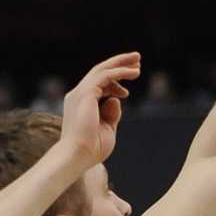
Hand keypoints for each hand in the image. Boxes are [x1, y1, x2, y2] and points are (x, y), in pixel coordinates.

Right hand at [60, 52, 140, 167]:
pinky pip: (106, 75)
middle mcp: (78, 95)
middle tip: (137, 60)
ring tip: (139, 61)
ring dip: (121, 63)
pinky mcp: (86, 92)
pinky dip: (120, 72)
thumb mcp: (107, 130)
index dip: (114, 85)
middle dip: (119, 64)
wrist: (77, 155)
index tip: (127, 92)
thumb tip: (117, 99)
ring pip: (103, 70)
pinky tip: (134, 72)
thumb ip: (111, 114)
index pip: (97, 86)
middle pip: (100, 72)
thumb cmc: (91, 149)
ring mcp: (80, 93)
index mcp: (80, 104)